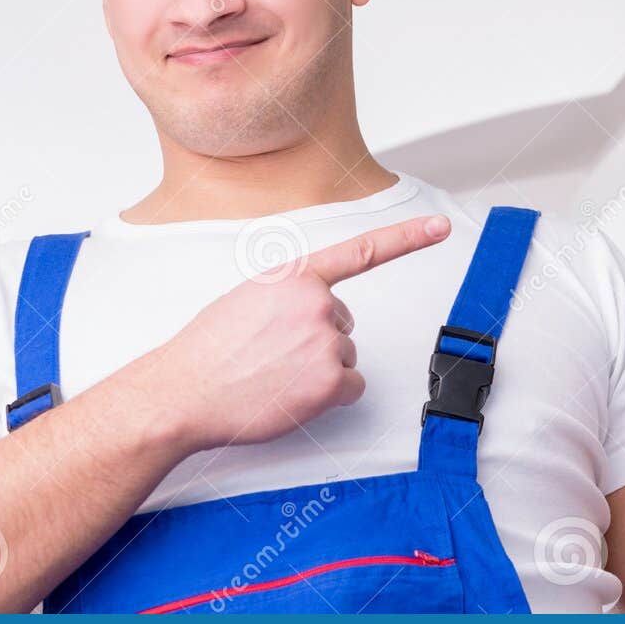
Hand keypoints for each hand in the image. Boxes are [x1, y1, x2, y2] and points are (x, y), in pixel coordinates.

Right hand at [156, 214, 451, 451]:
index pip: (362, 251)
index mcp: (295, 275)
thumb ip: (288, 295)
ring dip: (318, 370)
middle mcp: (317, 302)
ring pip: (345, 357)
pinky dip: (328, 396)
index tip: (440, 227)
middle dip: (315, 340)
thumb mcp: (248, 297)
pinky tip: (291, 395)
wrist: (184, 392)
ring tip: (273, 375)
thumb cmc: (208, 349)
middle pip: (343, 324)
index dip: (408, 237)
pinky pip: (350, 387)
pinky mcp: (331, 380)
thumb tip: (314, 310)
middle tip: (272, 354)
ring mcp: (327, 341)